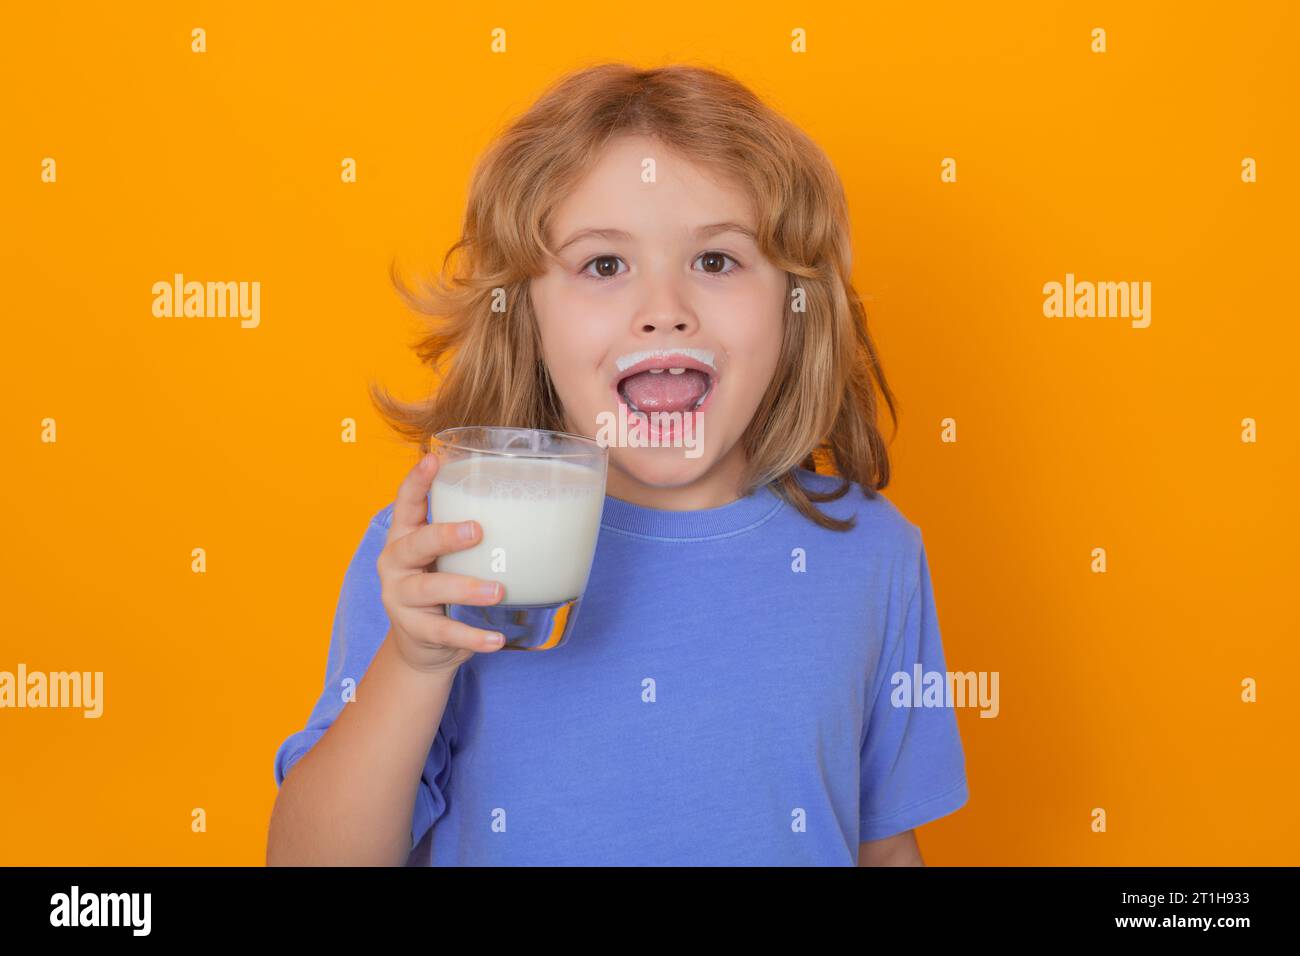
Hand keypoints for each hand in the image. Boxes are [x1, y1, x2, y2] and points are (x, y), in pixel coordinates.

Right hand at [378, 452, 505, 673]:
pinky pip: (445, 631)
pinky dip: (472, 637)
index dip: (417, 480)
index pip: (406, 502)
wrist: (422, 643)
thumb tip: (531, 502)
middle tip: (477, 530)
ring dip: (465, 587)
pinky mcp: (414, 629)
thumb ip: (471, 532)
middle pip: (416, 543)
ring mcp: (401, 597)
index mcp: (406, 535)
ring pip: (430, 588)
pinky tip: (496, 640)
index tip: (432, 459)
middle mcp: (396, 562)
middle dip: (445, 535)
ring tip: (497, 591)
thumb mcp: (447, 554)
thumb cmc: (443, 584)